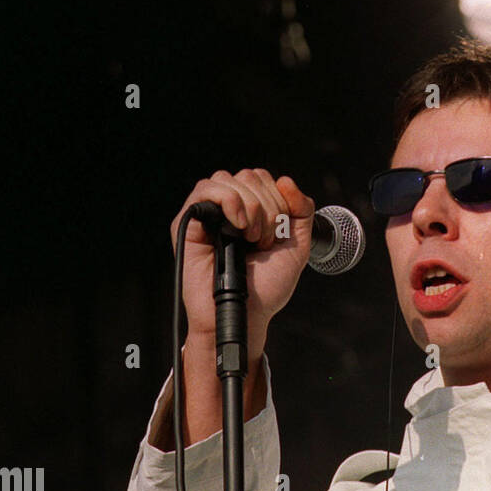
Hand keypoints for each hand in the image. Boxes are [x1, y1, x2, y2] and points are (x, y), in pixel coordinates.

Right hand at [170, 167, 314, 348]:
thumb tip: (286, 181)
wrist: (246, 314)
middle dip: (267, 208)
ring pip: (229, 179)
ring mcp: (208, 214)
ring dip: (250, 208)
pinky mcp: (188, 221)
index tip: (277, 234)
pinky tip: (237, 226)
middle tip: (263, 242)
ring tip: (250, 239)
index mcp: (251, 212)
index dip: (277, 201)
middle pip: (249, 176)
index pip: (263, 179)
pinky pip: (206, 189)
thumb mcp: (296, 248)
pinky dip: (229, 202)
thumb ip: (302, 213)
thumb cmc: (265, 290)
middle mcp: (229, 209)